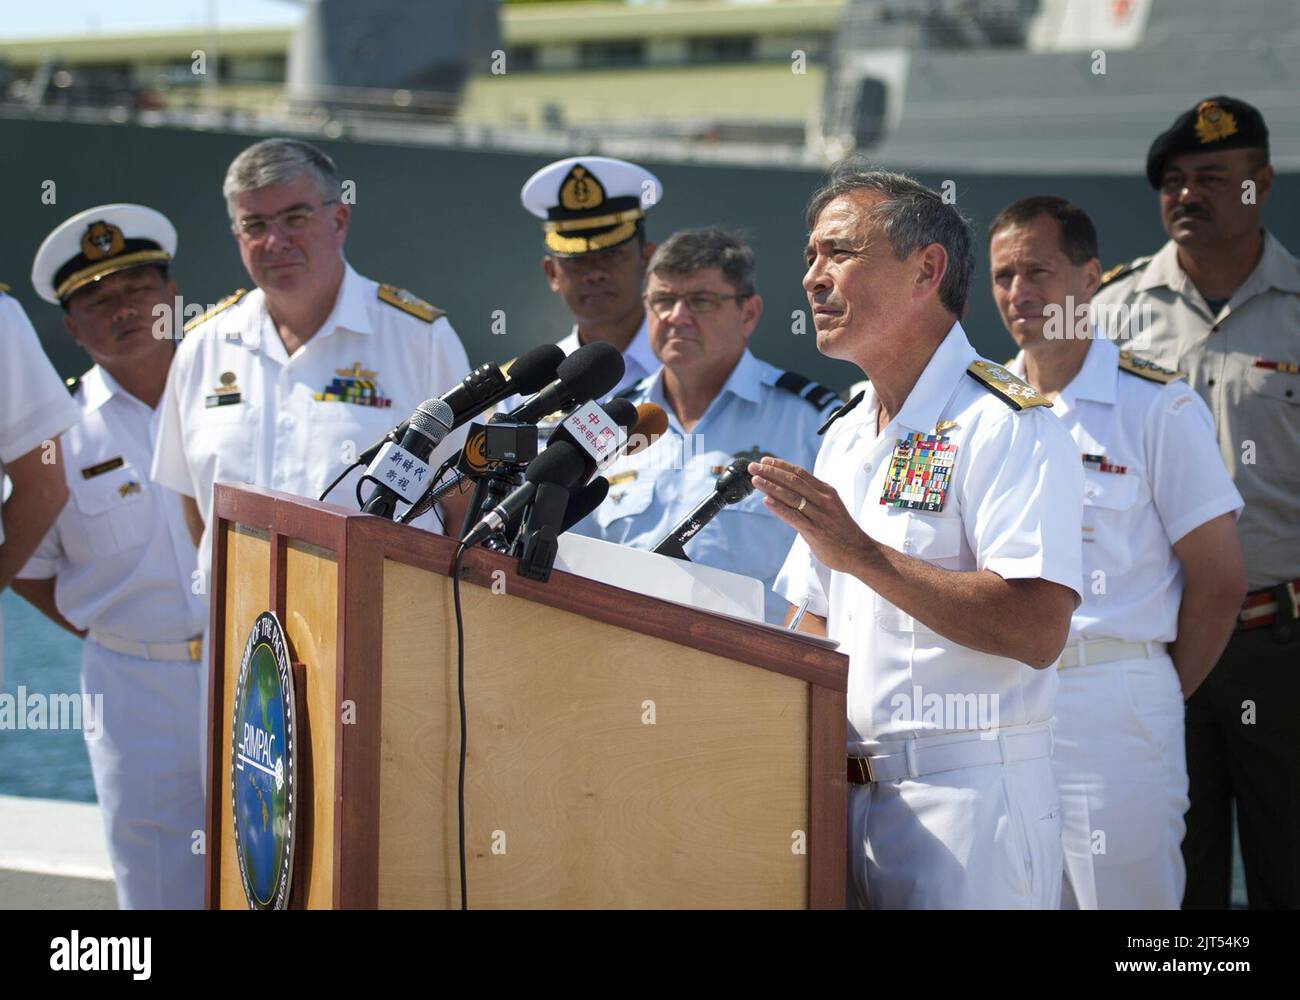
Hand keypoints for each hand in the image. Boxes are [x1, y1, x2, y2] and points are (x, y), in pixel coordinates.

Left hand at [748, 457, 871, 573]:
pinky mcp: (815, 530)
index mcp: (826, 491)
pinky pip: (794, 516)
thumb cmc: (842, 530)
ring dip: (771, 486)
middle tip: (753, 467)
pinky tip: (766, 501)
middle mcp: (823, 499)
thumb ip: (813, 498)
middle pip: (793, 481)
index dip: (780, 466)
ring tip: (755, 480)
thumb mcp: (830, 506)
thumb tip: (789, 491)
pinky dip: (779, 507)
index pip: (800, 473)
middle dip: (770, 472)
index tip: (764, 461)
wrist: (859, 551)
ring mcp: (819, 514)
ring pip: (791, 496)